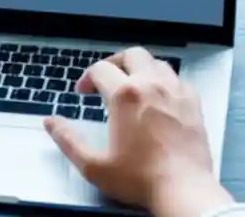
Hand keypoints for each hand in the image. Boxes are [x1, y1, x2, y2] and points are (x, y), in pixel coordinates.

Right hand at [43, 47, 234, 216]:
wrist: (183, 190)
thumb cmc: (141, 179)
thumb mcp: (93, 164)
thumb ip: (68, 140)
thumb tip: (51, 123)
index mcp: (124, 95)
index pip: (100, 69)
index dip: (86, 78)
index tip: (83, 92)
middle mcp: (151, 85)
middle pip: (131, 55)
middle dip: (114, 62)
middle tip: (107, 78)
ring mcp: (175, 92)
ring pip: (156, 63)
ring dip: (141, 68)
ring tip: (133, 83)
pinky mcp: (193, 103)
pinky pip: (179, 79)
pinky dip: (166, 82)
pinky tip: (161, 96)